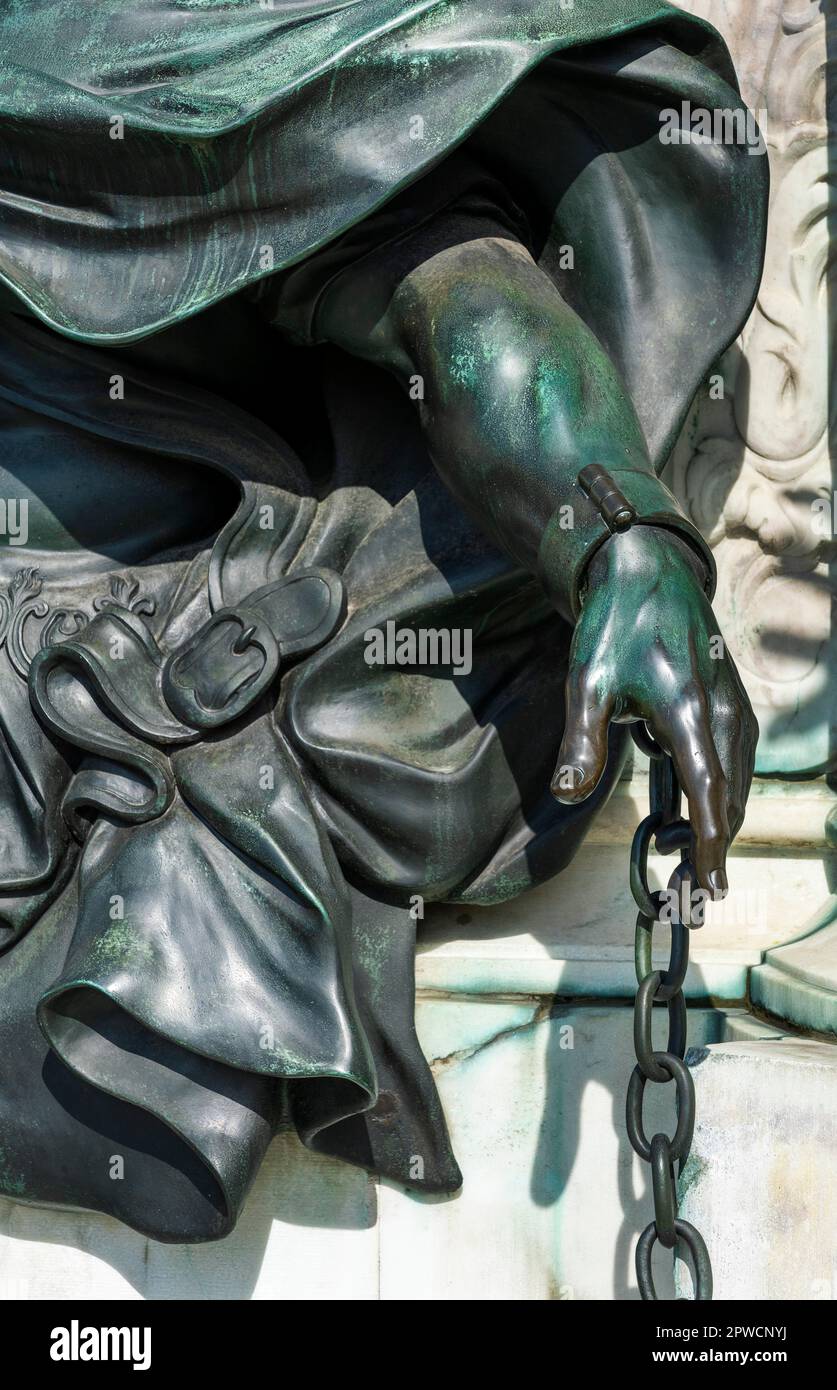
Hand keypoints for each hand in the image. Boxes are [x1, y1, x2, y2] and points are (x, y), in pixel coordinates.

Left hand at [550, 526, 757, 896]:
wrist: (645, 570)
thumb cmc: (614, 624)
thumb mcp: (587, 682)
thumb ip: (583, 742)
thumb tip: (568, 794)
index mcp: (689, 712)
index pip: (708, 793)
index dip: (709, 844)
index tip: (708, 885)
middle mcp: (722, 712)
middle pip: (729, 796)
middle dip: (714, 847)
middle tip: (694, 893)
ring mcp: (734, 705)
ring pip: (737, 780)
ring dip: (718, 822)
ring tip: (686, 859)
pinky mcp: (732, 700)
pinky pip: (736, 760)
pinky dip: (722, 792)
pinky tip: (695, 807)